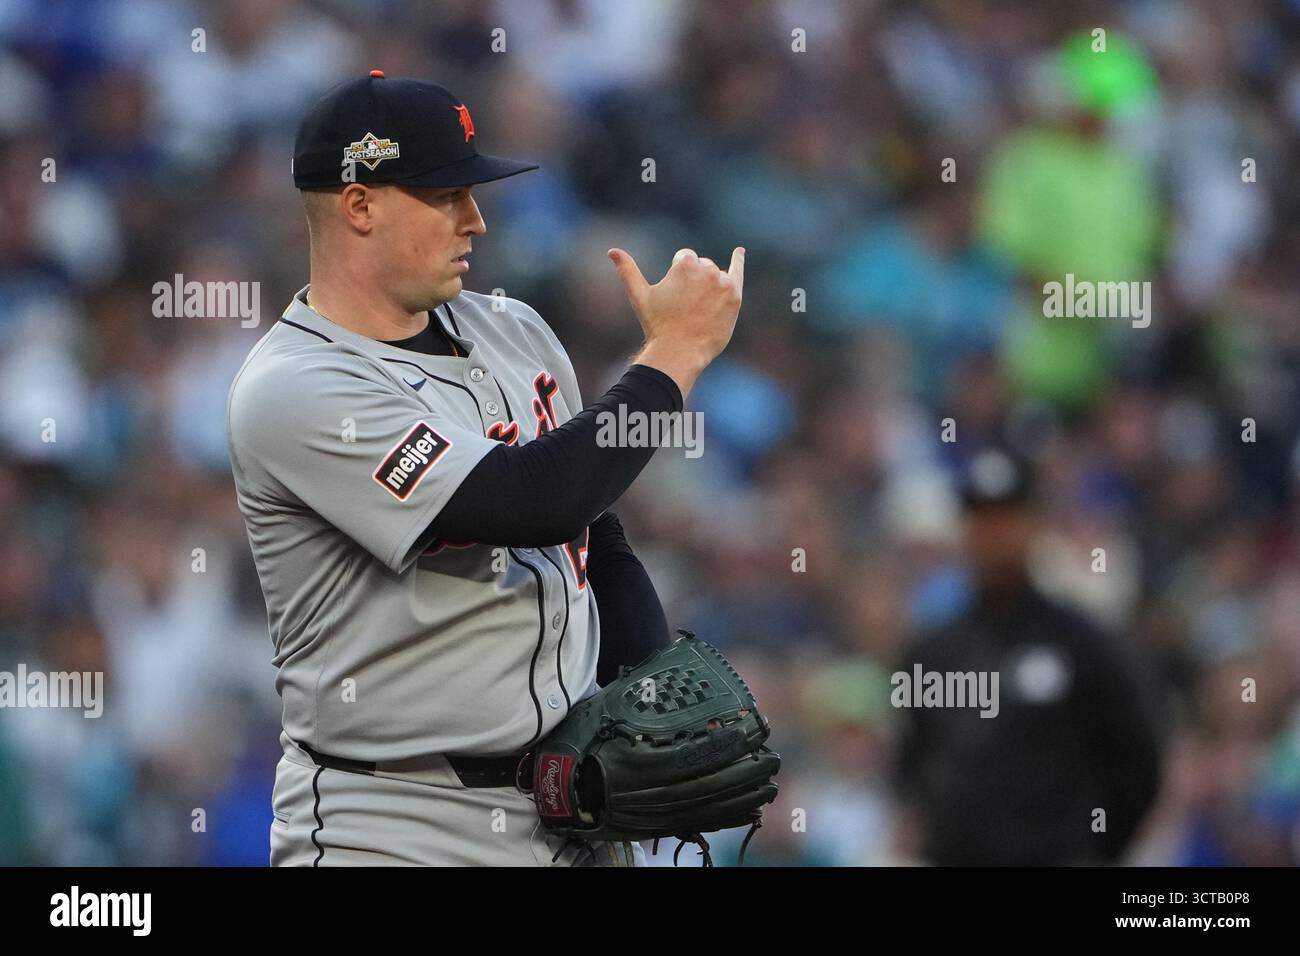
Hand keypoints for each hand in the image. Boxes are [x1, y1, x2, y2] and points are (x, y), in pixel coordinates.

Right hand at [607, 246, 744, 398]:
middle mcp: (707, 268)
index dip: (677, 278)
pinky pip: (737, 273)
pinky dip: (738, 261)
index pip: (684, 258)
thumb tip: (612, 251)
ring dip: (709, 286)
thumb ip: (627, 270)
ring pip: (715, 275)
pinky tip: (738, 252)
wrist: (679, 352)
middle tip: (686, 307)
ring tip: (699, 309)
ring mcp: (723, 282)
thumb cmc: (657, 324)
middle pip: (701, 266)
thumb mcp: (639, 295)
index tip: (675, 296)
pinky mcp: (735, 295)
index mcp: (685, 263)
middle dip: (694, 281)